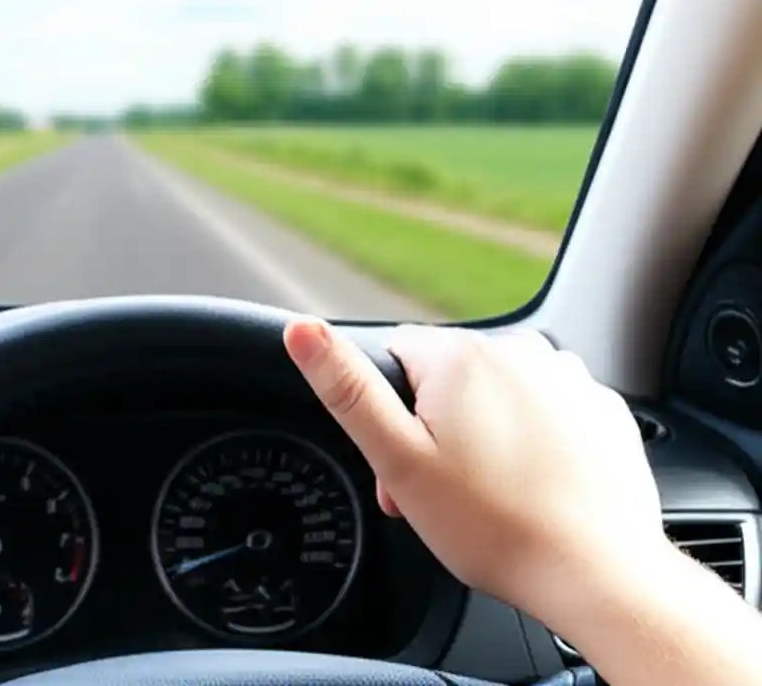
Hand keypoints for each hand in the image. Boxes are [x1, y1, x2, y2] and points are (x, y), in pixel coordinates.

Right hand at [283, 320, 666, 622]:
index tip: (401, 463)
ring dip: (484, 432)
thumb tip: (301, 330)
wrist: (595, 573)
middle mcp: (519, 352)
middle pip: (447, 378)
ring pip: (498, 394)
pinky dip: (534, 442)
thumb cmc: (494, 527)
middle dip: (434, 427)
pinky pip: (547, 411)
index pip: (395, 356)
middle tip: (439, 493)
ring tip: (490, 493)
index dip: (387, 414)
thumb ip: (347, 390)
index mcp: (461, 358)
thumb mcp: (398, 461)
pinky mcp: (600, 409)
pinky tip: (533, 486)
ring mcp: (568, 378)